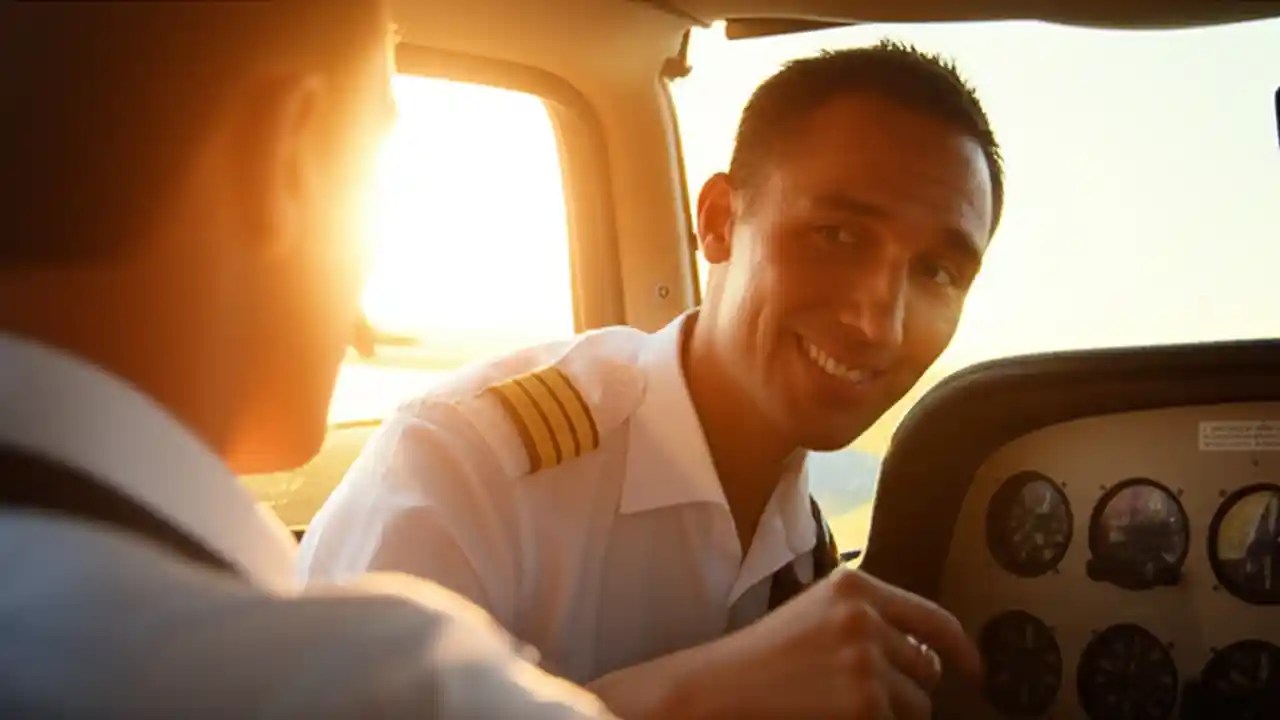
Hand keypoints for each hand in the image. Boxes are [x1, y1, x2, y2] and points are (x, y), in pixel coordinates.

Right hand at [594, 566, 980, 719]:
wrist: (717, 689)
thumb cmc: (760, 659)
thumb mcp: (814, 615)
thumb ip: (868, 621)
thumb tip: (930, 655)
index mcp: (855, 586)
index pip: (934, 617)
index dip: (963, 650)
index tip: (975, 672)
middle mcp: (867, 616)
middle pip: (929, 667)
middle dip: (910, 690)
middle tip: (865, 699)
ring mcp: (868, 660)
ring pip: (918, 705)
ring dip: (893, 715)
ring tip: (841, 708)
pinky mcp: (866, 702)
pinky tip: (837, 716)